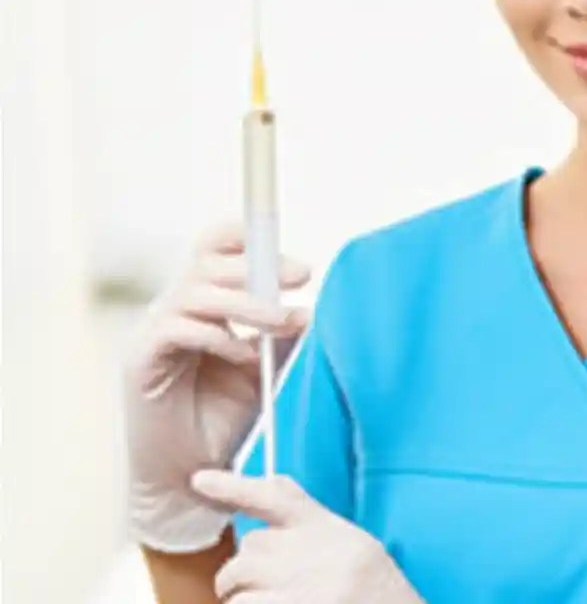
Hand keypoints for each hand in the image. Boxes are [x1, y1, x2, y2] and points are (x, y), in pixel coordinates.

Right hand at [122, 220, 312, 551]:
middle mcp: (174, 311)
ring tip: (281, 322)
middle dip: (259, 266)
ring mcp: (153, 334)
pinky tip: (243, 356)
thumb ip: (282, 341)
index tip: (301, 268)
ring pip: (196, 292)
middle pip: (207, 262)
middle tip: (302, 278)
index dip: (250, 242)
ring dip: (247, 303)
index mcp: (203, 306)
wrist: (190, 478)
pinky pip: (175, 328)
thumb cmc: (225, 422)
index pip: (215, 251)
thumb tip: (311, 311)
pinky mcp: (140, 360)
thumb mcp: (265, 373)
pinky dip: (215, 336)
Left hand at [191, 470, 425, 603]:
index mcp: (331, 532)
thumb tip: (266, 510)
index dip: (234, 487)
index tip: (201, 480)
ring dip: (242, 598)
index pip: (277, 497)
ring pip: (235, 579)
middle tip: (267, 590)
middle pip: (249, 546)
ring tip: (274, 603)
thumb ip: (313, 529)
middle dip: (247, 571)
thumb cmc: (377, 596)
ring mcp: (298, 585)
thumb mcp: (354, 550)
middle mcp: (313, 552)